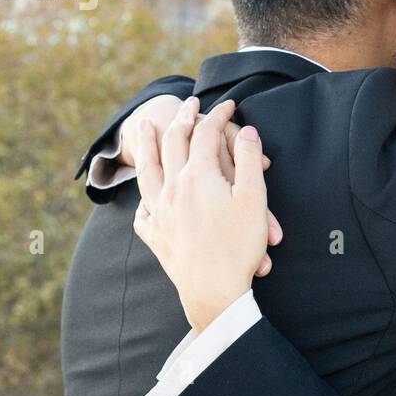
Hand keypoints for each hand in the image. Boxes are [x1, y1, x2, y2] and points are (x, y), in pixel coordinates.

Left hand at [132, 97, 283, 332]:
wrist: (214, 291)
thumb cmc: (239, 245)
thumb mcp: (253, 198)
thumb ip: (249, 160)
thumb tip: (247, 131)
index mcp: (198, 177)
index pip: (205, 134)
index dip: (218, 116)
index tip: (228, 105)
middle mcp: (173, 189)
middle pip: (172, 144)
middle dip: (182, 119)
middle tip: (190, 104)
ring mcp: (160, 212)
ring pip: (147, 170)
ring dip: (147, 145)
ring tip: (145, 127)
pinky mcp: (156, 236)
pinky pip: (142, 212)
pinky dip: (143, 199)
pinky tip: (144, 199)